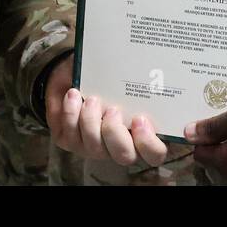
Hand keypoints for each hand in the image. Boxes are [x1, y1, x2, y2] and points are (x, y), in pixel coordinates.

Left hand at [45, 56, 166, 167]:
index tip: (140, 119)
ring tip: (92, 100)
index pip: (155, 153)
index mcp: (142, 132)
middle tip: (112, 110)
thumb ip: (140, 79)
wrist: (76, 72)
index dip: (149, 143)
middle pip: (125, 155)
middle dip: (115, 132)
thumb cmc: (109, 74)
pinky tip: (73, 96)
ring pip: (96, 148)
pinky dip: (71, 114)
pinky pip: (72, 136)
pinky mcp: (73, 142)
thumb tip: (150, 70)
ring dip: (91, 121)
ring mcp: (96, 147)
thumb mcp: (125, 75)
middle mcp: (121, 145)